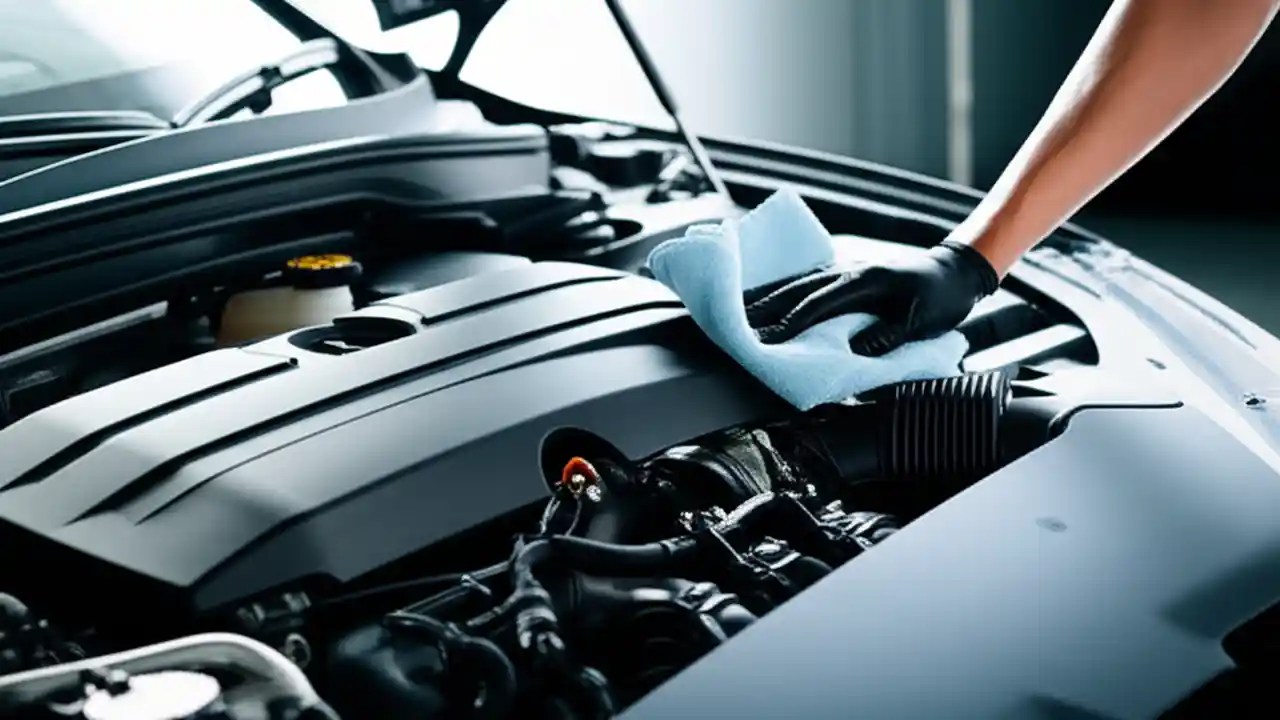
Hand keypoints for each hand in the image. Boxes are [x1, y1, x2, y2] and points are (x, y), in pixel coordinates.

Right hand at [745, 240, 998, 355]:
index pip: (817, 305)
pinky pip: (809, 281)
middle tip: (737, 324)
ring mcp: (846, 269)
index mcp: (865, 282)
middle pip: (798, 289)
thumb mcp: (922, 320)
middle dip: (766, 307)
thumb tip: (856, 350)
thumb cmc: (942, 297)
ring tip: (741, 309)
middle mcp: (849, 271)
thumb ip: (888, 335)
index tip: (766, 338)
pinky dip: (785, 289)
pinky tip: (768, 296)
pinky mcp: (846, 274)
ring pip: (799, 282)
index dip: (789, 322)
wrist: (956, 268)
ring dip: (769, 296)